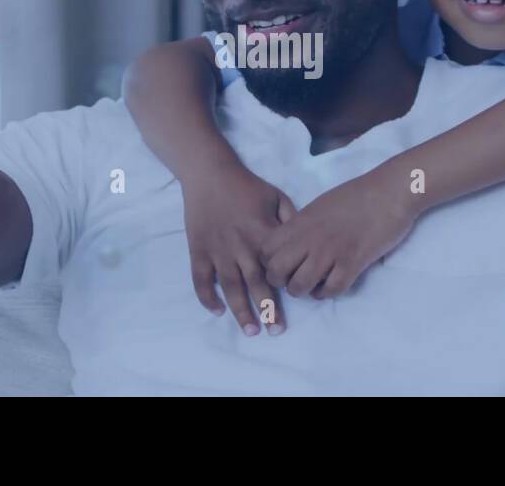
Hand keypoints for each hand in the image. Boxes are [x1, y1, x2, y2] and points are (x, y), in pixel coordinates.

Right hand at [179, 164, 295, 335]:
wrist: (209, 173)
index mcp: (261, 233)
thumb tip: (306, 244)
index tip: (297, 303)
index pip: (276, 267)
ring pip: (230, 286)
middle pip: (255, 283)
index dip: (286, 287)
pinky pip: (201, 278)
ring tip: (250, 331)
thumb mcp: (277, 197)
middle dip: (266, 309)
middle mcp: (240, 246)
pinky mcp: (198, 250)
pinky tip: (217, 311)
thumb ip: (292, 221)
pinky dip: (207, 296)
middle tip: (275, 331)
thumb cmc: (247, 186)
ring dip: (240, 310)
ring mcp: (217, 250)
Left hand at [261, 167, 416, 298]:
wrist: (389, 192)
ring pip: (299, 286)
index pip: (265, 249)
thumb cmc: (356, 195)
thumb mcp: (319, 206)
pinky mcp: (352, 263)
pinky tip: (331, 286)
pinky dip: (328, 293)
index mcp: (300, 222)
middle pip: (276, 271)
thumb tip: (292, 243)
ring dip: (303, 291)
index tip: (281, 263)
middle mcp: (310, 238)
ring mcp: (330, 252)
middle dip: (280, 281)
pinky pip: (331, 290)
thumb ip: (302, 225)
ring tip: (313, 285)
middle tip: (294, 279)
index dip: (268, 262)